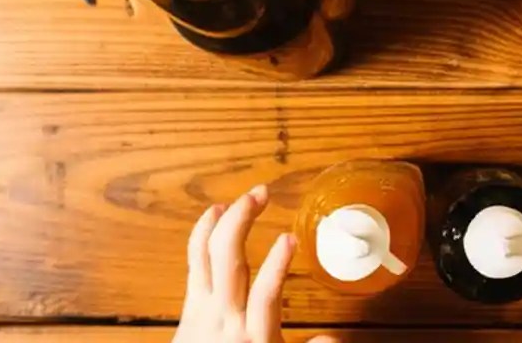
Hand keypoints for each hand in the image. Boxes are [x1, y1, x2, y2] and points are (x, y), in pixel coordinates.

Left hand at [174, 185, 332, 342]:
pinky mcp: (186, 312)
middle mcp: (222, 318)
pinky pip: (193, 265)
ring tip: (232, 202)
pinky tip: (210, 226)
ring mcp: (200, 312)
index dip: (278, 263)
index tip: (290, 238)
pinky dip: (201, 239)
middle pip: (227, 258)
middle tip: (262, 193)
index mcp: (252, 337)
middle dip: (242, 218)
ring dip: (217, 222)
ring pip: (203, 255)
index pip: (265, 293)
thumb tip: (334, 339)